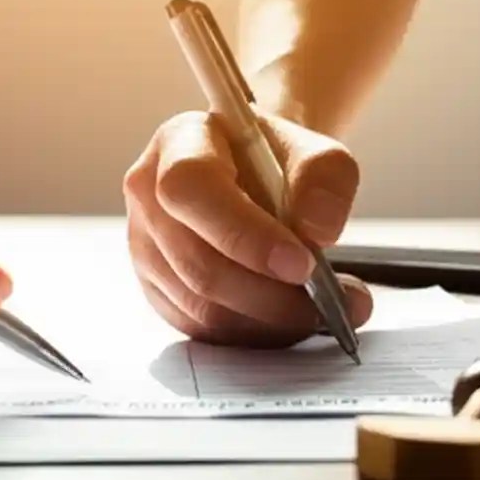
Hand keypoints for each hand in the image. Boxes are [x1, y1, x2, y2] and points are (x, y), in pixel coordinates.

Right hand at [124, 111, 372, 346]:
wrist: (253, 171)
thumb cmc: (274, 158)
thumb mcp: (313, 148)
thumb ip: (325, 177)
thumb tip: (317, 231)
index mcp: (179, 145)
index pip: (193, 192)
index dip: (245, 235)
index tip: (301, 264)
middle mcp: (149, 198)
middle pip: (199, 265)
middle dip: (272, 295)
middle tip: (332, 300)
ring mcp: (147, 248)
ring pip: (202, 307)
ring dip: (270, 320)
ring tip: (323, 310)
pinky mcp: (159, 289)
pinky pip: (203, 328)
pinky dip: (253, 333)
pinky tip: (290, 319)